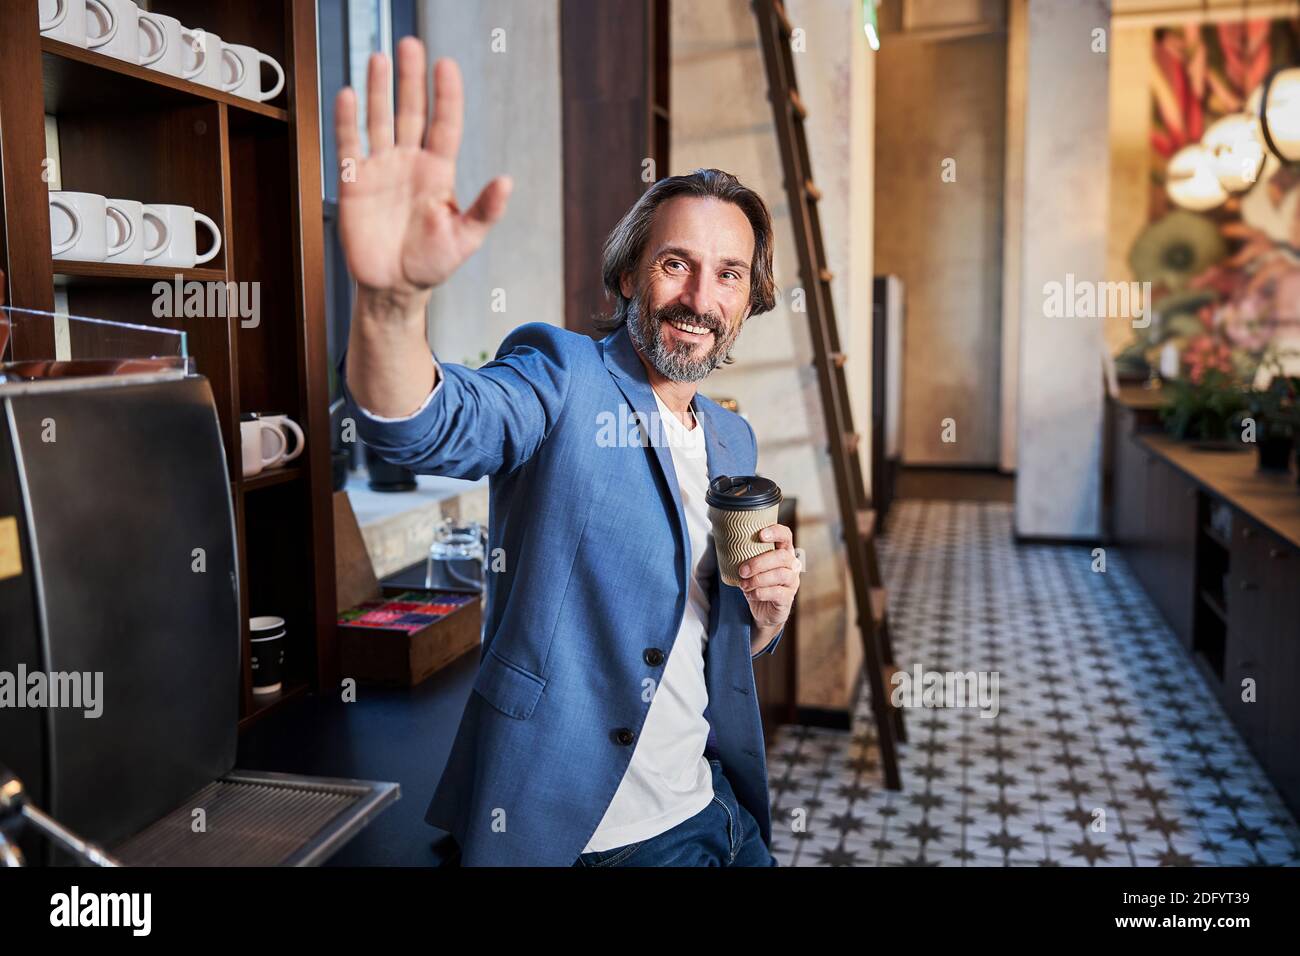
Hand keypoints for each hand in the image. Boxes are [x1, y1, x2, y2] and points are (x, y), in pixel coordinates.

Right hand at [334, 38, 511, 307]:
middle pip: (411, 111)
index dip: (446, 95)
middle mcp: (410, 162)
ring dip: (378, 89)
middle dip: (411, 79)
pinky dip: (347, 120)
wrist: (394, 287)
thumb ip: (485, 210)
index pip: (444, 124)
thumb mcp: (465, 239)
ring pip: (380, 119)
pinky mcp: (354, 182)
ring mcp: (381, 169)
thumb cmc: (431, 263)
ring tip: (379, 58)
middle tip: (410, 45)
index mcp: (439, 171)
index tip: (446, 65)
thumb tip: (507, 182)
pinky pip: (350, 144)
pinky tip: (348, 95)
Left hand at [737, 523, 800, 629]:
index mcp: (783, 552)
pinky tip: (750, 594)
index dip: (776, 532)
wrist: (763, 610)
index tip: (761, 535)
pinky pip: (776, 592)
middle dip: (759, 562)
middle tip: (742, 571)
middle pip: (782, 556)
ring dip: (757, 579)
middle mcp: (792, 565)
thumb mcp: (750, 567)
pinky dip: (760, 593)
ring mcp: (792, 582)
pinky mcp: (788, 598)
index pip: (786, 535)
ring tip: (743, 585)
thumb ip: (744, 555)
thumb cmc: (756, 583)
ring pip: (780, 574)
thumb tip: (724, 541)